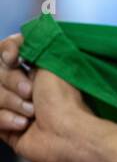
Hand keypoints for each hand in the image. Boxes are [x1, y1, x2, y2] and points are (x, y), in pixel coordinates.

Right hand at [0, 32, 96, 161]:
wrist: (66, 133)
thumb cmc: (64, 99)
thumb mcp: (54, 61)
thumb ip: (40, 43)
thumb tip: (31, 28)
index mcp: (35, 69)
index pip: (5, 52)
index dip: (6, 52)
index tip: (14, 58)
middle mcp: (23, 86)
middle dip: (13, 83)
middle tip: (32, 93)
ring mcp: (14, 107)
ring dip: (12, 103)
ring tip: (33, 112)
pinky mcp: (6, 127)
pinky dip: (6, 120)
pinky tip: (24, 124)